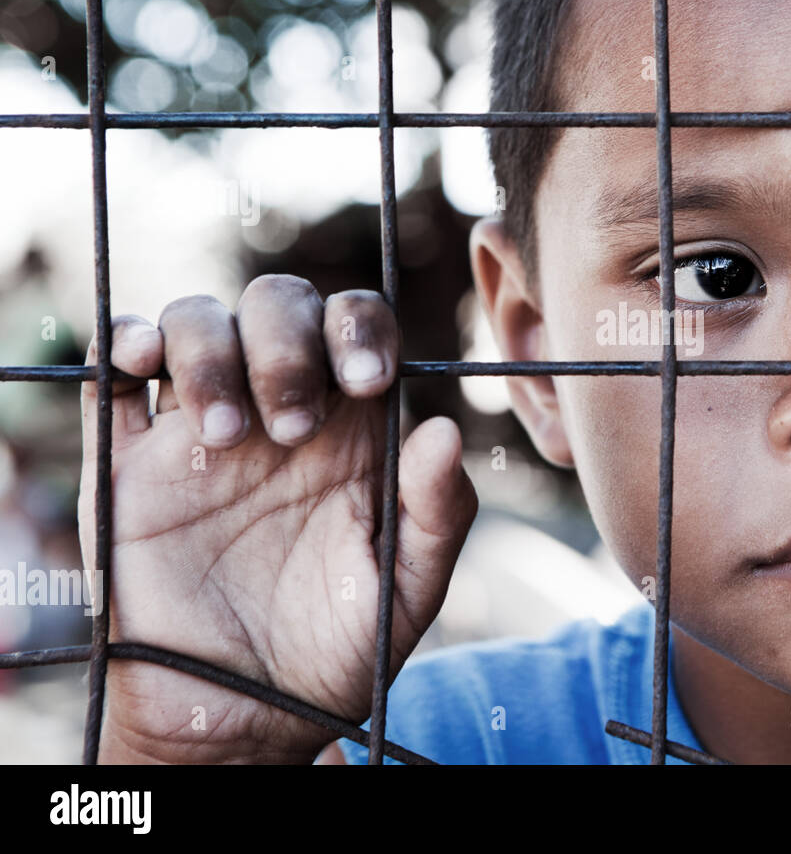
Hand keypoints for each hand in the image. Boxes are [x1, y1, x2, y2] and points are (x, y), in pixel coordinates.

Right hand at [77, 274, 477, 762]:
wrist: (246, 714)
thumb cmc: (336, 648)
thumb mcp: (406, 588)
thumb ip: (437, 512)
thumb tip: (447, 431)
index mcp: (351, 424)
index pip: (355, 324)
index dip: (361, 327)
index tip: (366, 381)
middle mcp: (279, 406)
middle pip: (278, 305)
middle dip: (287, 342)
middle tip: (296, 428)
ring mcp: (201, 427)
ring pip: (198, 321)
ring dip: (212, 350)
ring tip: (229, 435)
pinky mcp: (131, 459)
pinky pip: (115, 374)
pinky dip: (127, 342)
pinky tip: (148, 365)